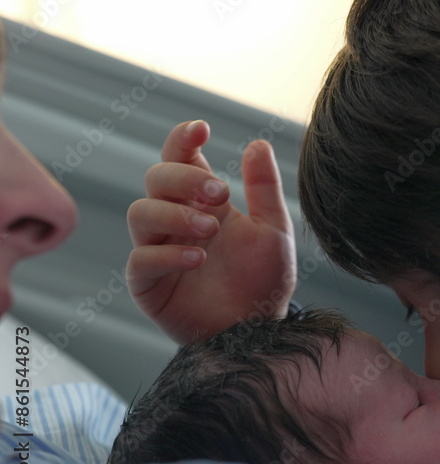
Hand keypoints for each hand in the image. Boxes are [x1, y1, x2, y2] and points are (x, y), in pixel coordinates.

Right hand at [127, 120, 296, 343]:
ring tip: (211, 228)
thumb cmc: (264, 280)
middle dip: (184, 179)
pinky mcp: (148, 284)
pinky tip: (198, 258)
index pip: (180, 159)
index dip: (182, 140)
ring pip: (140, 213)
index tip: (201, 129)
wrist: (259, 331)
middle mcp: (174, 221)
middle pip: (155, 179)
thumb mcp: (273, 230)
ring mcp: (157, 250)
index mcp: (201, 202)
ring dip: (175, 214)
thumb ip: (264, 189)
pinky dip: (167, 255)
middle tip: (220, 194)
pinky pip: (141, 260)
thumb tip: (258, 144)